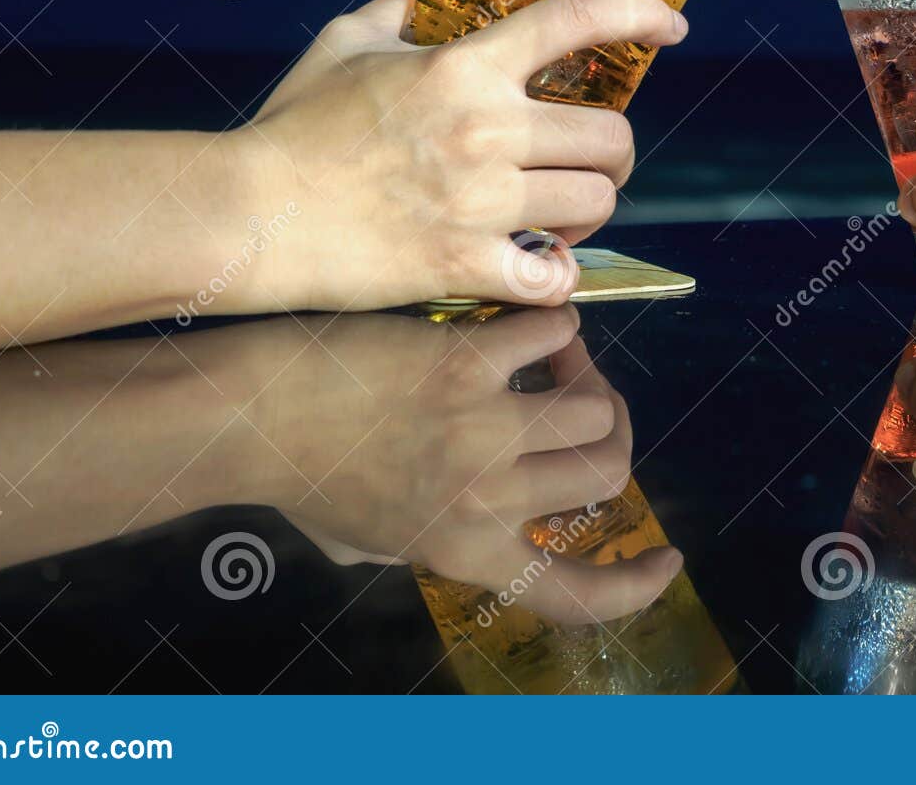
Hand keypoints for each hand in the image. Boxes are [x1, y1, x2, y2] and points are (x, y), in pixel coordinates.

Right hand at [238, 0, 685, 310]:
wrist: (250, 214)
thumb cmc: (291, 129)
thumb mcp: (339, 47)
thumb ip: (390, 15)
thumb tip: (420, 2)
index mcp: (464, 67)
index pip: (578, 20)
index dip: (638, 14)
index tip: (669, 27)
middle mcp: (487, 129)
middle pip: (613, 137)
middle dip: (611, 151)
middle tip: (585, 161)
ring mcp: (482, 201)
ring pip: (596, 203)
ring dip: (588, 211)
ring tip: (560, 215)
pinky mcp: (466, 264)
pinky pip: (554, 277)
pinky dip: (556, 276)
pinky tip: (540, 269)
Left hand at [241, 305, 680, 624]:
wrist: (251, 416)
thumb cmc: (300, 481)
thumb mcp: (374, 544)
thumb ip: (433, 543)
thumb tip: (466, 528)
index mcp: (468, 554)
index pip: (578, 595)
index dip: (637, 584)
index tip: (664, 557)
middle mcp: (488, 498)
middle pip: (609, 473)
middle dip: (612, 439)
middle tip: (585, 409)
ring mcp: (481, 427)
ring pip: (595, 404)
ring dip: (586, 378)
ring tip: (559, 360)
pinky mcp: (465, 360)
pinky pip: (550, 334)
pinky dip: (553, 323)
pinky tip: (529, 320)